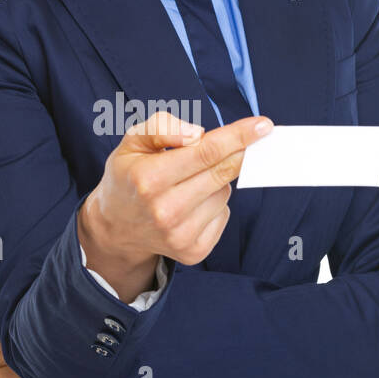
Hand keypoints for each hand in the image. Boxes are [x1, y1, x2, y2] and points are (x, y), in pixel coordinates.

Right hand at [77, 109, 272, 291]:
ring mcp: (180, 234)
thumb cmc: (128, 177)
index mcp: (148, 179)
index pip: (205, 152)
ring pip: (225, 192)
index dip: (238, 136)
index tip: (263, 125)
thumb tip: (197, 134)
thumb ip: (161, 127)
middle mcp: (165, 210)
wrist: (115, 229)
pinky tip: (192, 204)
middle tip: (248, 140)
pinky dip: (214, 204)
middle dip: (238, 152)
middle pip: (222, 172)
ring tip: (190, 182)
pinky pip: (223, 215)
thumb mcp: (132, 142)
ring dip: (216, 180)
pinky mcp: (192, 251)